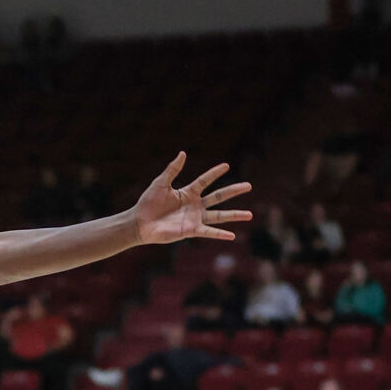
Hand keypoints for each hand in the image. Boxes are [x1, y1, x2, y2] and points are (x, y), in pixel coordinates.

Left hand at [135, 154, 251, 245]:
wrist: (140, 223)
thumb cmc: (148, 203)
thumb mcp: (160, 183)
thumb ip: (172, 169)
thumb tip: (183, 153)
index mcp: (188, 192)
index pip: (205, 180)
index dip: (215, 173)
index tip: (226, 165)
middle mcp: (194, 205)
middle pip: (219, 197)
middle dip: (233, 191)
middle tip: (249, 185)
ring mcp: (194, 218)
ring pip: (219, 216)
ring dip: (234, 215)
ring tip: (250, 214)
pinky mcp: (191, 230)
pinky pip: (208, 232)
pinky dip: (220, 234)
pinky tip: (232, 236)